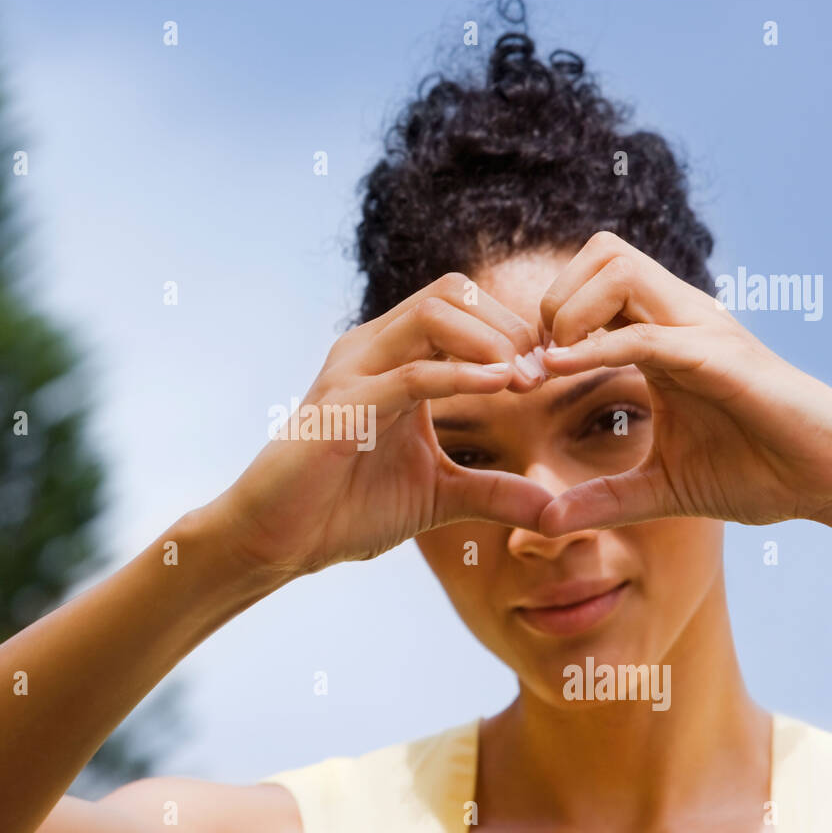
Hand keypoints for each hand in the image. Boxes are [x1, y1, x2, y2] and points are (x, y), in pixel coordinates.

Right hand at [212, 273, 554, 577]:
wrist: (276, 541)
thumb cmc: (344, 509)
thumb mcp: (438, 498)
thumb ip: (494, 492)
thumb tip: (555, 511)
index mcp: (393, 359)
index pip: (462, 305)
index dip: (514, 328)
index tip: (552, 372)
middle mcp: (371, 351)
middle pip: (452, 292)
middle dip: (510, 325)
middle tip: (545, 373)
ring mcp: (353, 373)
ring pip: (432, 314)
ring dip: (491, 340)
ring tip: (525, 381)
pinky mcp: (343, 408)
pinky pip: (410, 374)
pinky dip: (460, 376)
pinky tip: (499, 387)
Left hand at [535, 231, 831, 534]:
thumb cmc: (759, 472)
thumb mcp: (662, 490)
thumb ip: (603, 499)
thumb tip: (544, 525)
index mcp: (662, 337)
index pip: (593, 282)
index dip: (547, 318)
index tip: (525, 374)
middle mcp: (680, 320)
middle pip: (602, 252)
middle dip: (554, 299)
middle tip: (538, 361)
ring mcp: (702, 332)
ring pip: (619, 270)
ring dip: (571, 312)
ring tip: (553, 367)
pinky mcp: (721, 359)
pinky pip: (646, 336)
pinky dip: (597, 350)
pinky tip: (559, 375)